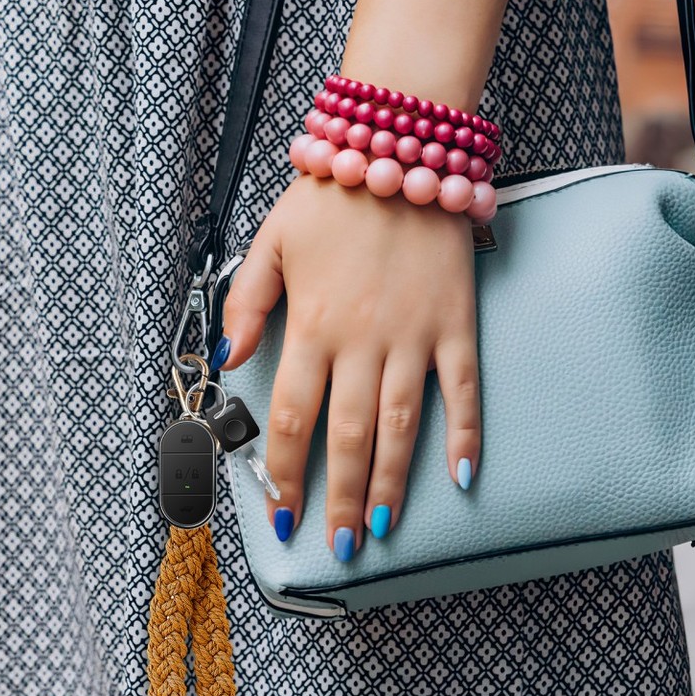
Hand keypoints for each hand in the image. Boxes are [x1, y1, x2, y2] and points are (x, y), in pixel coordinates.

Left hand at [216, 173, 480, 559]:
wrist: (398, 148)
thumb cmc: (329, 198)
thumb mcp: (268, 242)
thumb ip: (244, 302)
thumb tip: (229, 355)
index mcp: (311, 325)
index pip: (293, 418)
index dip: (285, 473)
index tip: (281, 513)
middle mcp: (361, 340)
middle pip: (347, 438)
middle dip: (339, 500)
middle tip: (337, 547)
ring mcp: (413, 336)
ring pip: (401, 425)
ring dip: (392, 484)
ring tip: (383, 530)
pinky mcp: (456, 324)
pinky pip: (463, 389)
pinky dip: (465, 433)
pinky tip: (463, 476)